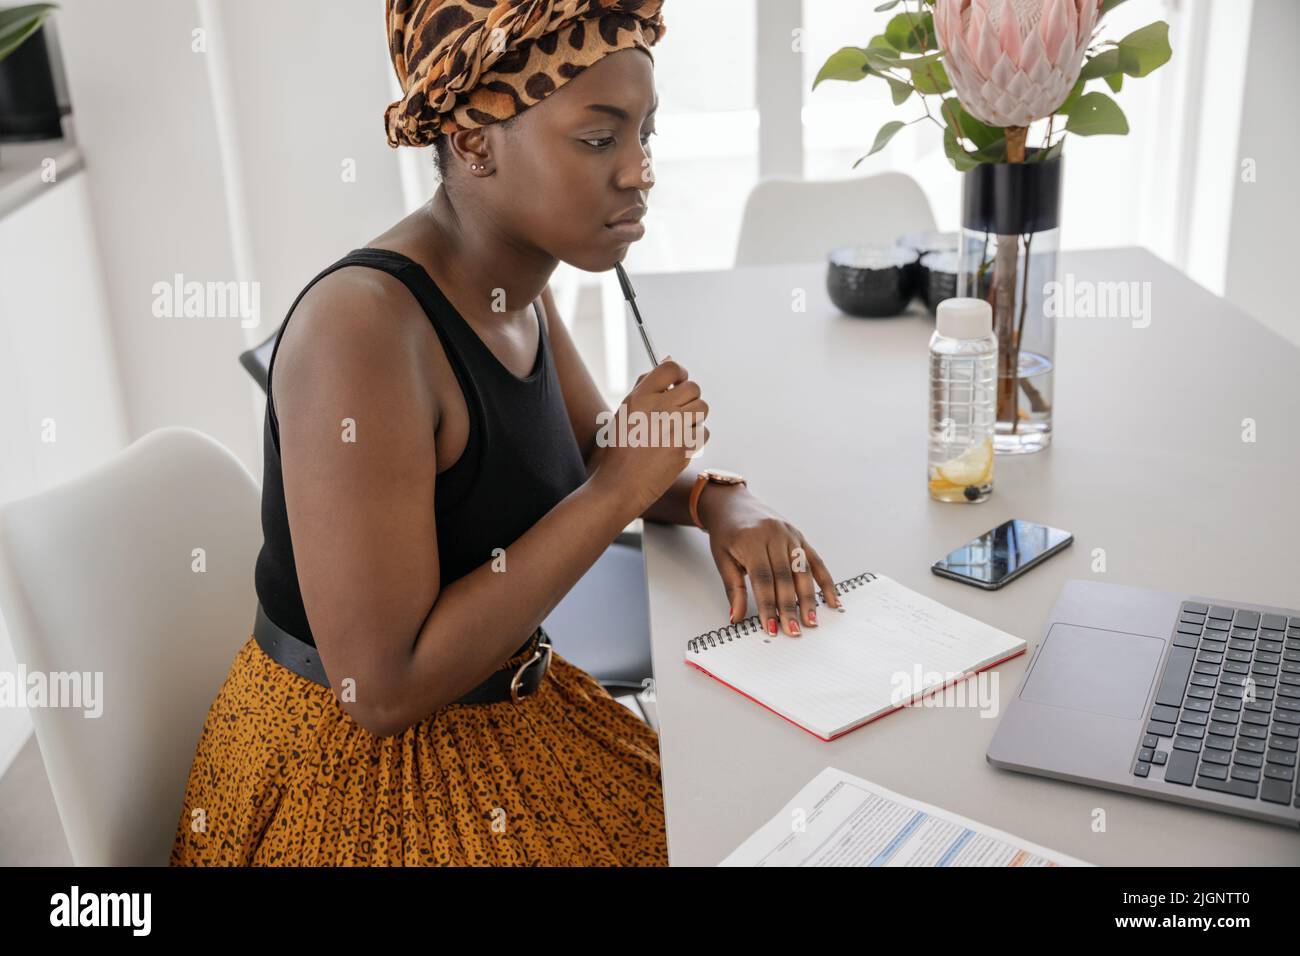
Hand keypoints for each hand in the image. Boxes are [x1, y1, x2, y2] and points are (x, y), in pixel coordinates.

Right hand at [592, 358, 708, 512]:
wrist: (620, 485)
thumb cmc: (620, 449)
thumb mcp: (625, 411)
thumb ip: (646, 385)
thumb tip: (667, 358)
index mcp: (640, 396)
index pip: (672, 368)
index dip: (680, 373)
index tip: (679, 382)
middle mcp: (658, 408)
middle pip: (693, 388)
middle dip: (689, 398)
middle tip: (678, 412)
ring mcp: (673, 428)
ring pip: (702, 409)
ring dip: (694, 418)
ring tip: (677, 430)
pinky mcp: (685, 447)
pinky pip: (703, 432)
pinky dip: (695, 438)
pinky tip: (678, 445)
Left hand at [700, 487, 841, 635]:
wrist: (732, 504)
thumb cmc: (726, 532)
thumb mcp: (722, 559)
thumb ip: (733, 589)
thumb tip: (736, 617)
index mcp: (752, 540)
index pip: (763, 579)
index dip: (768, 605)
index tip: (771, 627)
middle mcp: (774, 535)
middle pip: (785, 577)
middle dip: (790, 607)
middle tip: (793, 630)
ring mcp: (790, 534)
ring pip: (803, 570)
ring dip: (808, 598)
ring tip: (810, 621)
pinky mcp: (800, 536)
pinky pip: (816, 561)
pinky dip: (825, 582)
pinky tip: (831, 600)